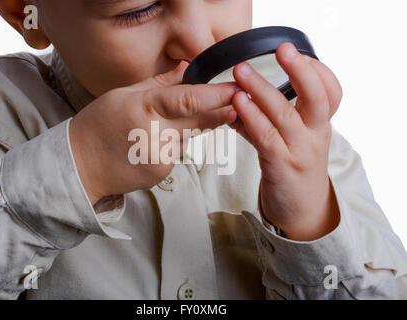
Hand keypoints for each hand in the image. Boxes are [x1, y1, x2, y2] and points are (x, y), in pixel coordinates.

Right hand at [69, 61, 238, 204]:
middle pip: (199, 121)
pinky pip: (177, 153)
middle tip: (237, 103)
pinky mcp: (163, 173)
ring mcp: (160, 158)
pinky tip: (150, 144)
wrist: (81, 166)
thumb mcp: (123, 95)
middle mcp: (155, 135)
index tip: (236, 89)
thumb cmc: (98, 126)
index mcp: (143, 108)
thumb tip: (186, 69)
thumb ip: (159, 84)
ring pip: (187, 137)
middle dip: (220, 112)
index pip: (188, 100)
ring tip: (153, 128)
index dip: (216, 95)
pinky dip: (171, 145)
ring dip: (184, 129)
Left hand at [231, 42, 341, 240]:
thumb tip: (238, 99)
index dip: (318, 71)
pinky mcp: (281, 167)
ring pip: (285, 116)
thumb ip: (267, 120)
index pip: (332, 93)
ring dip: (262, 91)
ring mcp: (300, 152)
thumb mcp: (289, 141)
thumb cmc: (293, 171)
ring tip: (242, 73)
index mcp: (320, 127)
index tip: (298, 52)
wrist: (301, 213)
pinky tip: (237, 105)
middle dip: (300, 71)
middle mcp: (315, 137)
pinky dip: (251, 118)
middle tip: (283, 49)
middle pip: (317, 99)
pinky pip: (266, 138)